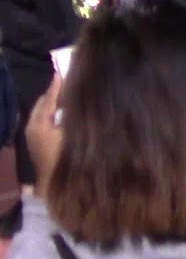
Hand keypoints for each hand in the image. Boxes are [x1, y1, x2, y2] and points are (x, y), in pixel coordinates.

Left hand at [27, 74, 64, 197]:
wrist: (51, 184)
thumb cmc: (63, 158)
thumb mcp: (71, 135)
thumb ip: (73, 117)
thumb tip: (81, 101)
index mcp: (39, 123)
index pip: (48, 99)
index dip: (56, 87)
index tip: (62, 73)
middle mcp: (32, 126)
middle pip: (42, 104)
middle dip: (54, 93)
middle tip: (69, 84)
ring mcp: (33, 134)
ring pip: (42, 112)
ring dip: (54, 104)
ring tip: (69, 96)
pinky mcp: (36, 141)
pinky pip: (43, 120)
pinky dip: (52, 113)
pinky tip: (64, 113)